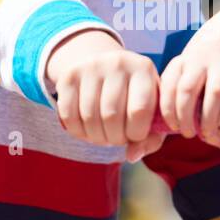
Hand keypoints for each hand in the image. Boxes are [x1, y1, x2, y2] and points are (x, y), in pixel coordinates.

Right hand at [46, 30, 160, 153]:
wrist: (104, 69)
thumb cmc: (133, 97)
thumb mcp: (150, 111)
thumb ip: (151, 138)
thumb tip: (131, 156)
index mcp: (144, 69)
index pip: (139, 111)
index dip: (136, 134)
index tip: (134, 135)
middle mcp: (118, 63)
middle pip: (111, 116)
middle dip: (114, 138)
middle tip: (117, 137)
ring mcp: (91, 67)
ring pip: (89, 118)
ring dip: (97, 137)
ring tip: (104, 134)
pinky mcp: (69, 76)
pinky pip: (69, 115)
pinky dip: (78, 131)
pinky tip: (88, 129)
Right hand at [159, 48, 219, 151]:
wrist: (209, 74)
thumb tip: (214, 137)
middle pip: (217, 90)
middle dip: (208, 118)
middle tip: (204, 134)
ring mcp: (198, 62)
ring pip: (188, 88)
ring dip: (185, 115)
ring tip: (186, 132)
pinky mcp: (177, 63)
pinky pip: (168, 86)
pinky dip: (168, 109)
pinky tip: (173, 122)